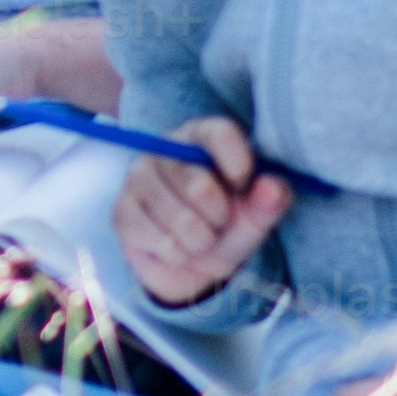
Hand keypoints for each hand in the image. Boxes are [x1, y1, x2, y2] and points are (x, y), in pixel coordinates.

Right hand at [114, 113, 293, 306]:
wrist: (187, 263)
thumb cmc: (222, 227)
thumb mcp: (254, 217)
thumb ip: (269, 201)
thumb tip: (274, 185)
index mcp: (200, 139)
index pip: (218, 132)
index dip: (237, 162)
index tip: (243, 187)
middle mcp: (164, 151)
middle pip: (199, 185)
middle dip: (219, 219)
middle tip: (217, 223)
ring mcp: (137, 178)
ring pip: (181, 221)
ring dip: (200, 242)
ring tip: (197, 238)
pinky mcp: (122, 211)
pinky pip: (161, 241)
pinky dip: (178, 255)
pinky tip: (174, 246)